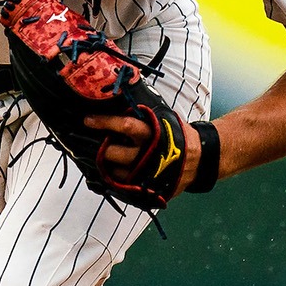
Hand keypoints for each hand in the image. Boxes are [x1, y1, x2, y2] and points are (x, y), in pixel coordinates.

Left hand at [83, 112, 203, 196]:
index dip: (104, 122)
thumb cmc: (176, 135)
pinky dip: (112, 181)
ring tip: (94, 159)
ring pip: (115, 174)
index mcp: (152, 134)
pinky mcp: (147, 189)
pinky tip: (105, 174)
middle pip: (114, 153)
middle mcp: (147, 155)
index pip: (125, 125)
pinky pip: (123, 188)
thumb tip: (120, 96)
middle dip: (97, 148)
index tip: (87, 120)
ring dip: (102, 167)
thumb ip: (142, 114)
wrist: (200, 160)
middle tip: (86, 144)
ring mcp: (146, 175)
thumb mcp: (163, 119)